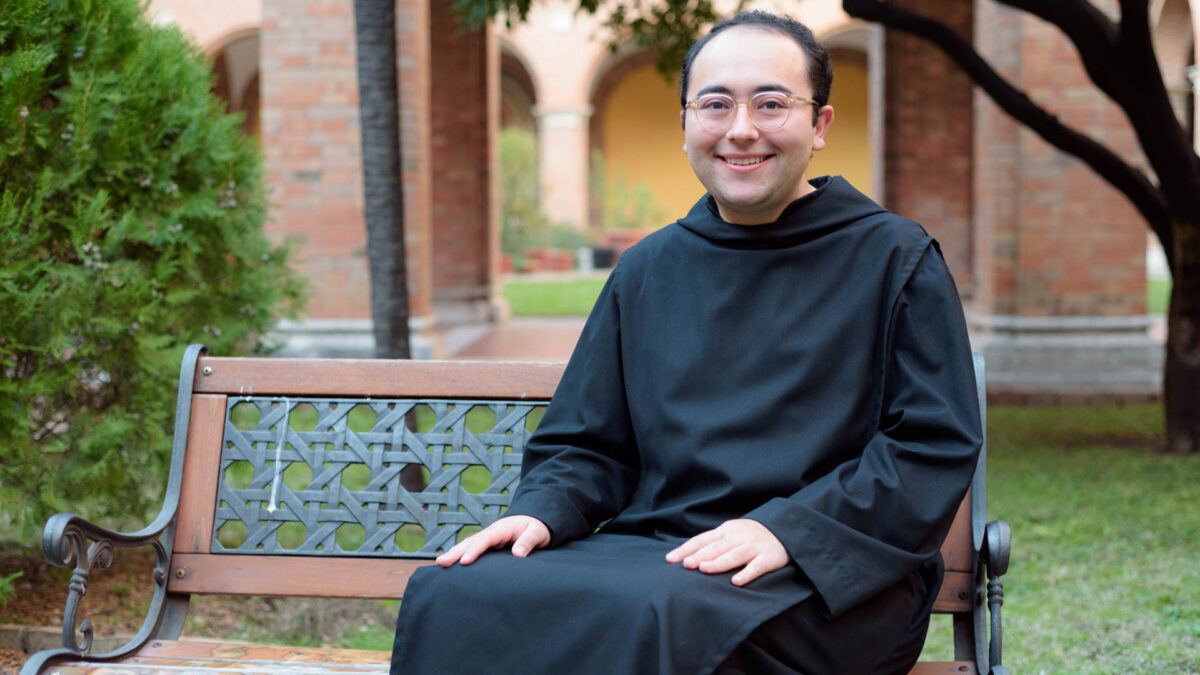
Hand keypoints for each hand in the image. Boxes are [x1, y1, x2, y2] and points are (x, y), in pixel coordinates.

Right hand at [435, 515, 550, 566]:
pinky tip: (452, 564)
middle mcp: (491, 532)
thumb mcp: (537, 533)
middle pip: (470, 542)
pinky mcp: (489, 545)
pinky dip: (460, 554)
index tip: (464, 561)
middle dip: (456, 552)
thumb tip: (517, 554)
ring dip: (454, 553)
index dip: (474, 551)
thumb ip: (528, 542)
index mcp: (501, 529)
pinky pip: (472, 548)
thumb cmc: (537, 528)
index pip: (485, 540)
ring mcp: (488, 538)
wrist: (536, 521)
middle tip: (441, 562)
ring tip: (440, 564)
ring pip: (468, 545)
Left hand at [665, 519, 788, 585]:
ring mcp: (754, 546)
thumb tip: (687, 554)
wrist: (785, 530)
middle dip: (700, 555)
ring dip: (719, 562)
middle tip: (686, 565)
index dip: (686, 549)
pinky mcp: (768, 558)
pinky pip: (756, 567)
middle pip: (716, 547)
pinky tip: (736, 582)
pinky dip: (746, 573)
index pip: (702, 539)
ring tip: (704, 569)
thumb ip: (713, 542)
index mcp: (726, 530)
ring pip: (734, 555)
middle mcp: (738, 537)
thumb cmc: (750, 536)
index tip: (671, 559)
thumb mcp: (731, 533)